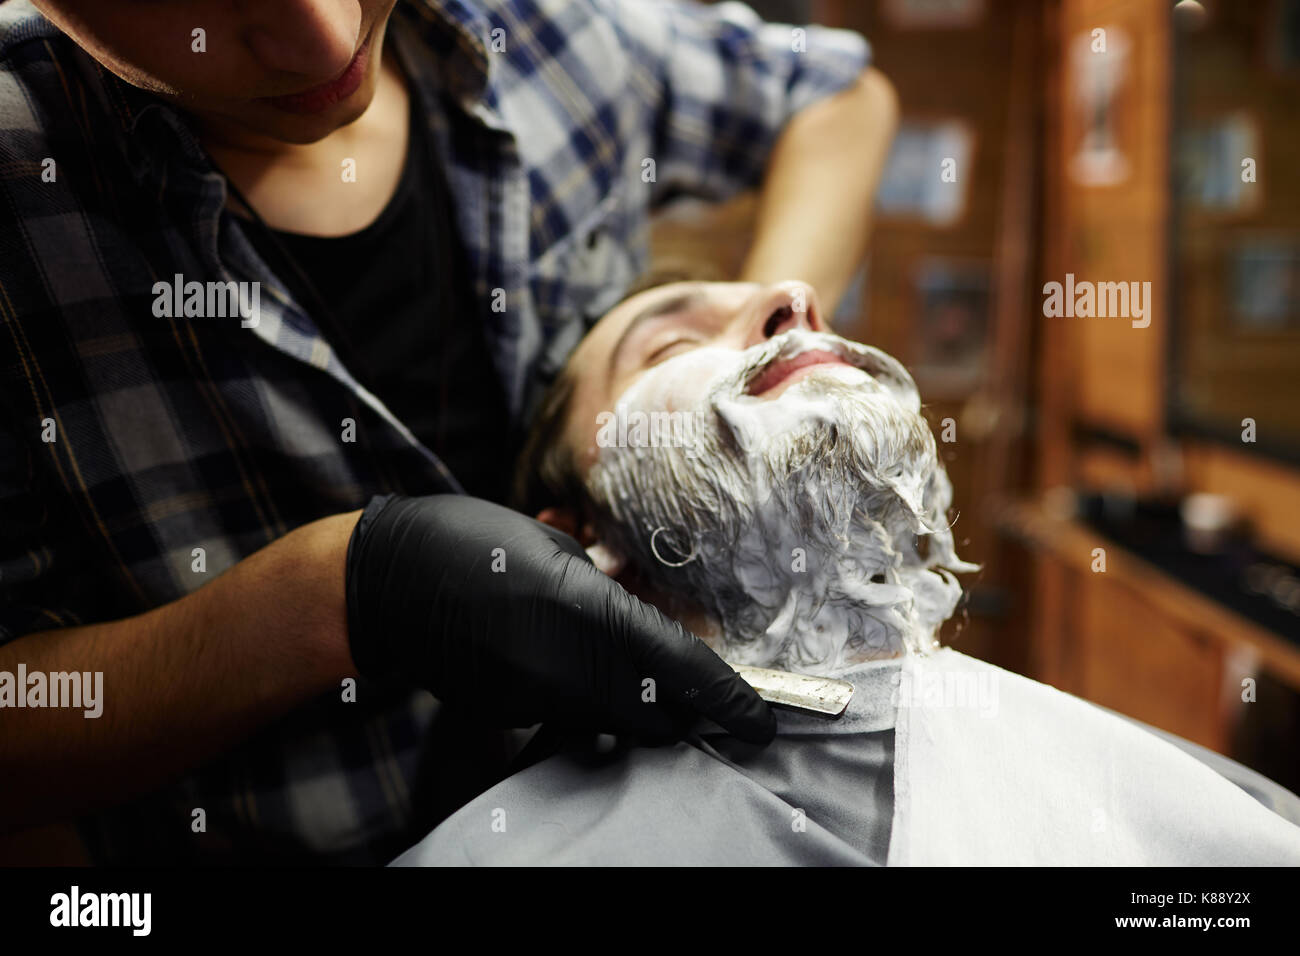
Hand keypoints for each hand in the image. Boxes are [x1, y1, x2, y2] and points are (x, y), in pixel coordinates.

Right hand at [344, 494, 775, 742]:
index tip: (762, 723)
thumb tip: (650, 622)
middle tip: (698, 690)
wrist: (389, 580)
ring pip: (615, 722)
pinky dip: (586, 702)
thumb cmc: (475, 543)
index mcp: (588, 612)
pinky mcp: (511, 712)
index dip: (729, 702)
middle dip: (685, 710)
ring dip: (636, 706)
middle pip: (657, 717)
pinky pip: (570, 718)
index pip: (681, 671)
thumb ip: (608, 594)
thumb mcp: (555, 551)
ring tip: (623, 665)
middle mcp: (568, 667)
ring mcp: (536, 698)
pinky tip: (567, 664)